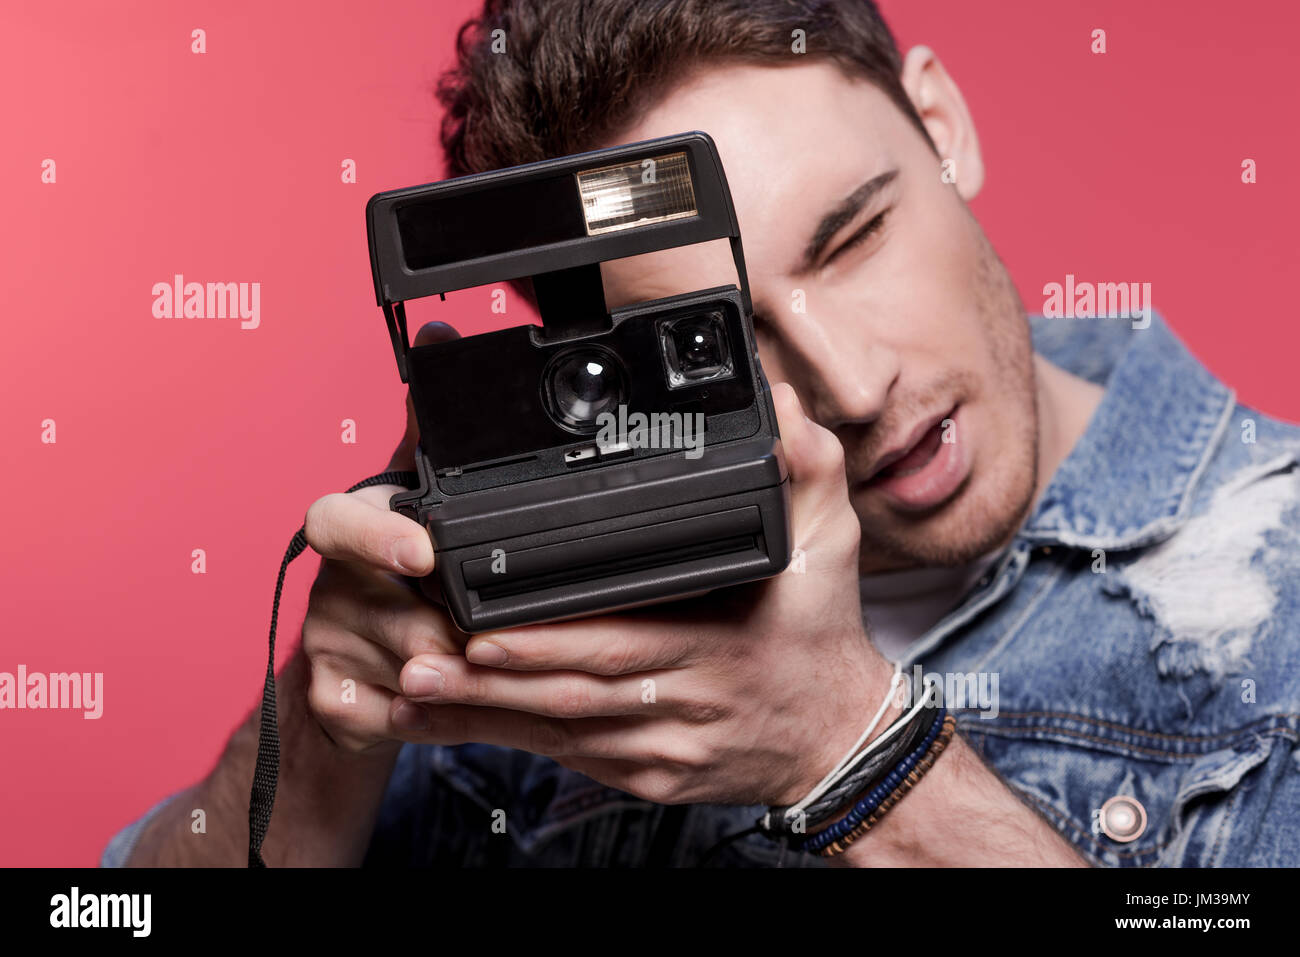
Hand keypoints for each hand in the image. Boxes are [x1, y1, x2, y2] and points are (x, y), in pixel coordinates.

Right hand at [299, 321, 467, 754]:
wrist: (360, 676)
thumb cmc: (394, 578)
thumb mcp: (414, 499)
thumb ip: (429, 434)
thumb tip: (441, 335)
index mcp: (347, 529)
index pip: (336, 521)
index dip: (378, 537)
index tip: (422, 555)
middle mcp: (328, 584)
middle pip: (392, 606)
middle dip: (444, 627)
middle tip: (483, 636)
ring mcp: (323, 645)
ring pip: (406, 664)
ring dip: (453, 670)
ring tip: (485, 666)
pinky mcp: (332, 702)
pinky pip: (395, 713)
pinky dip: (433, 711)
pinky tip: (453, 705)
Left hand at [392, 383, 896, 806]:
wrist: (835, 738)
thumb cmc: (820, 637)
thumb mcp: (832, 547)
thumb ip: (808, 470)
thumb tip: (784, 408)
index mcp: (719, 646)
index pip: (623, 642)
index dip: (549, 640)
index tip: (484, 627)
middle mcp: (685, 704)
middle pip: (573, 693)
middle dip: (490, 680)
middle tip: (417, 660)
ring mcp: (662, 748)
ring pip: (560, 732)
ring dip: (483, 713)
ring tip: (411, 693)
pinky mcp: (645, 774)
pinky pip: (567, 758)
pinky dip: (505, 740)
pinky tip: (448, 726)